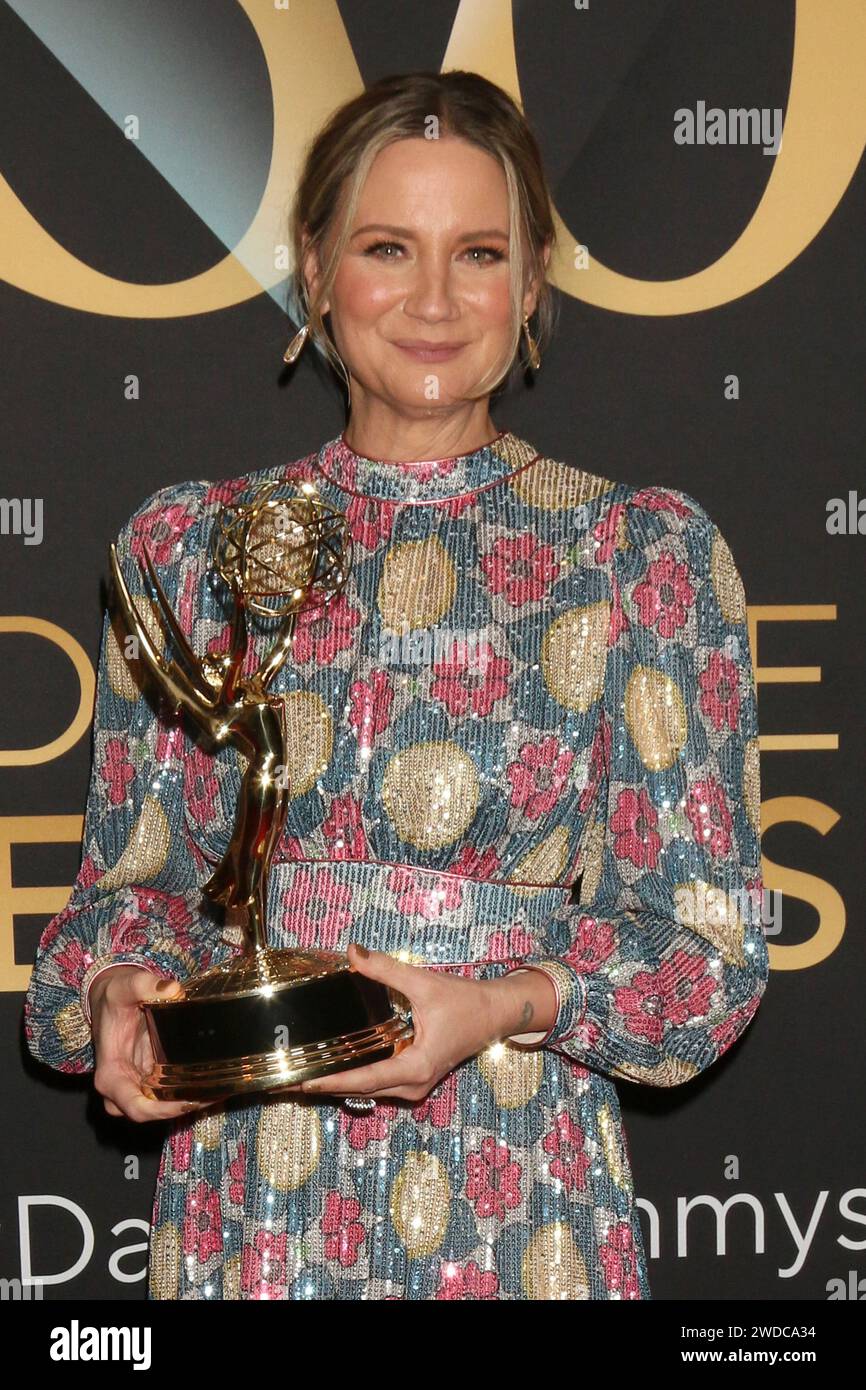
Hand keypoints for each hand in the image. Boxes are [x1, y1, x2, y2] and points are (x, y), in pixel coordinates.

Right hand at [90, 967, 209, 1122]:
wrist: (109, 997)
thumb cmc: (113, 995)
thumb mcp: (124, 986)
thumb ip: (144, 985)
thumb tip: (172, 989)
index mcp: (111, 1074)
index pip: (136, 1107)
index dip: (164, 1111)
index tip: (190, 1101)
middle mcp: (121, 1088)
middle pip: (153, 1112)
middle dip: (185, 1106)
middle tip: (217, 1092)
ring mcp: (135, 1085)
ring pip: (162, 1106)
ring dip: (190, 1100)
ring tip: (222, 1088)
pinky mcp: (149, 1078)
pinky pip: (167, 1093)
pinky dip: (188, 1090)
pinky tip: (214, 1081)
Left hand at [298, 943, 498, 1103]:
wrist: (496, 1014)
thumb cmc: (465, 1001)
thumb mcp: (424, 983)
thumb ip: (385, 970)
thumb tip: (352, 954)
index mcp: (416, 1067)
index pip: (364, 1079)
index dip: (330, 1081)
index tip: (301, 1082)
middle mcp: (414, 1084)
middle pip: (362, 1090)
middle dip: (326, 1084)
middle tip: (288, 1078)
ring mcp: (416, 1085)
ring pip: (370, 1089)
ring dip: (340, 1082)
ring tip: (305, 1073)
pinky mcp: (416, 1078)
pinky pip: (380, 1082)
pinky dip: (357, 1076)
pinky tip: (336, 1065)